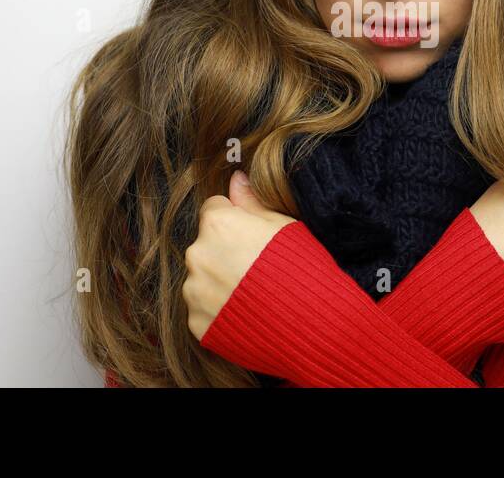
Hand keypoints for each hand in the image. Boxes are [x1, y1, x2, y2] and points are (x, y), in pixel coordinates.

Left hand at [184, 170, 296, 341]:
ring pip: (202, 278)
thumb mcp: (283, 225)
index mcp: (218, 224)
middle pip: (206, 245)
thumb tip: (236, 179)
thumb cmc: (301, 268)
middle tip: (255, 268)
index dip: (236, 221)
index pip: (214, 209)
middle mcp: (198, 255)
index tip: (252, 236)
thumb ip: (252, 202)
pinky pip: (203, 310)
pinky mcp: (196, 323)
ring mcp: (194, 291)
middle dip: (224, 252)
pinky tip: (246, 314)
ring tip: (253, 295)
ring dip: (220, 282)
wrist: (309, 323)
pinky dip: (219, 311)